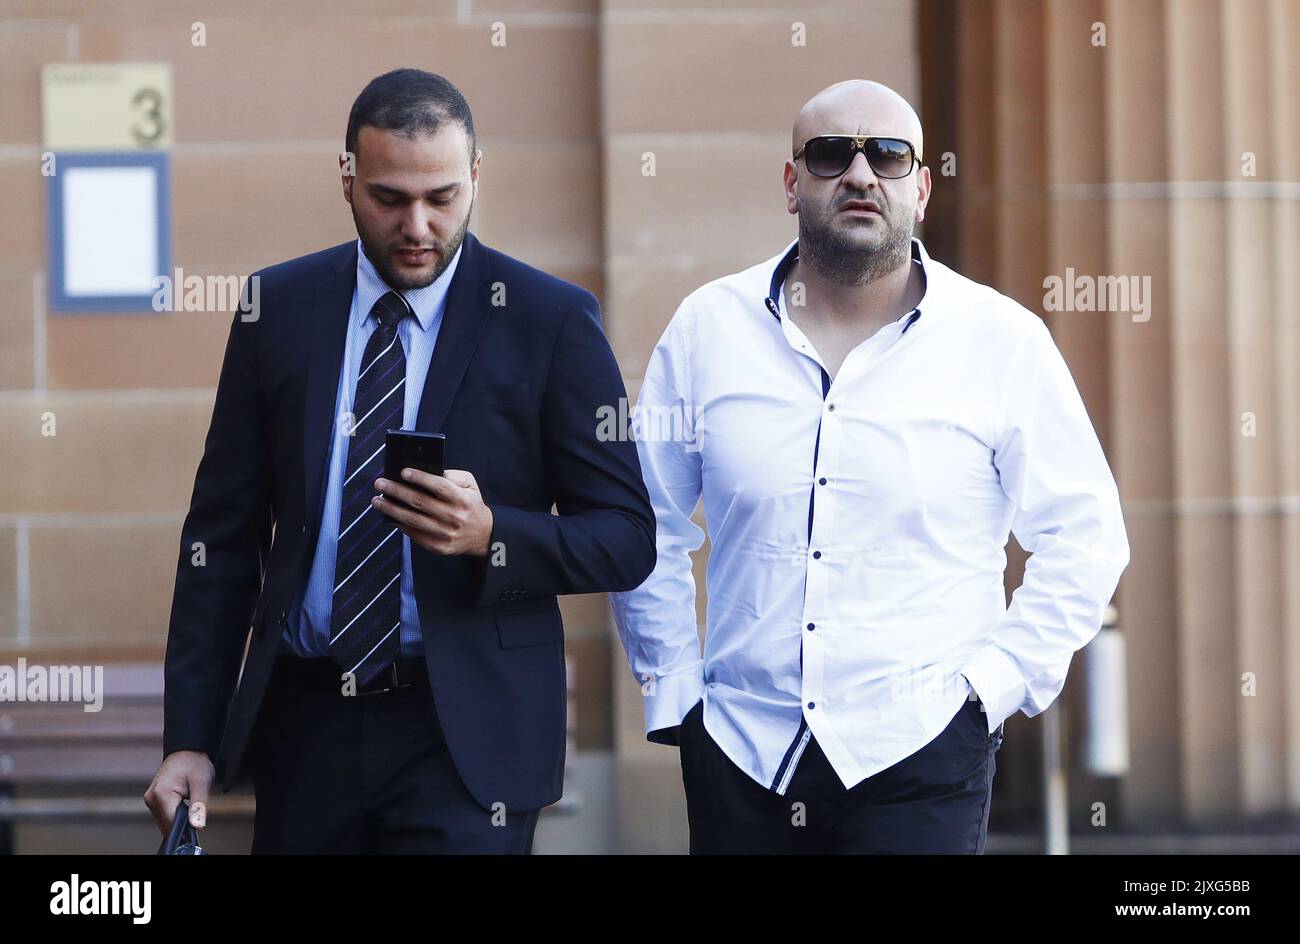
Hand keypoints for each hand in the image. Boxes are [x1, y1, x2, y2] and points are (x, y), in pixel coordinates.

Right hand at [144, 750, 212, 835]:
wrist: (187, 750)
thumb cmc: (194, 762)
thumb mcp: (202, 783)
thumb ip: (199, 806)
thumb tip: (197, 825)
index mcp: (161, 794)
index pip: (172, 824)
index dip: (186, 828)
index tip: (197, 826)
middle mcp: (151, 798)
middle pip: (167, 824)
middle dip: (182, 823)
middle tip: (195, 812)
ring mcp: (150, 799)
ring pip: (165, 822)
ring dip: (178, 819)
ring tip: (189, 804)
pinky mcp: (153, 800)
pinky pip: (164, 815)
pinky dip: (174, 815)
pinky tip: (183, 806)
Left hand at [372, 468, 492, 556]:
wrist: (482, 535)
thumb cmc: (470, 504)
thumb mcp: (470, 485)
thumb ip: (452, 476)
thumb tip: (426, 471)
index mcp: (463, 499)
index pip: (440, 487)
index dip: (421, 478)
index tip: (403, 472)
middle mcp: (454, 517)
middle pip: (421, 503)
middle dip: (397, 492)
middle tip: (380, 484)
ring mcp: (445, 534)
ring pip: (413, 520)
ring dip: (391, 509)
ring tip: (377, 500)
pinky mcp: (437, 546)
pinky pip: (413, 534)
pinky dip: (398, 524)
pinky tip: (388, 515)